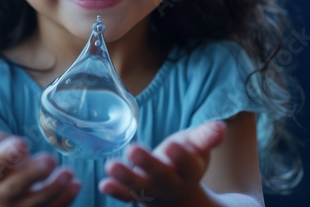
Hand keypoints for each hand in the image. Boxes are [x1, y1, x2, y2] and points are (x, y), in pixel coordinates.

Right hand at [0, 130, 80, 206]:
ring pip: (37, 202)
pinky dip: (66, 199)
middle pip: (14, 188)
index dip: (5, 156)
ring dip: (54, 189)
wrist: (3, 195)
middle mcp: (1, 195)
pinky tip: (76, 184)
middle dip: (32, 175)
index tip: (20, 143)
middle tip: (49, 159)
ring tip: (69, 172)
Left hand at [100, 120, 225, 204]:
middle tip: (133, 150)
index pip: (189, 165)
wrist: (178, 191)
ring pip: (142, 188)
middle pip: (162, 176)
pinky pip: (126, 196)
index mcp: (190, 171)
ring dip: (126, 178)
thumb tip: (219, 127)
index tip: (173, 145)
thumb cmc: (185, 159)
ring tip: (111, 166)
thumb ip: (205, 136)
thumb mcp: (196, 146)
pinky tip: (104, 184)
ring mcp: (154, 192)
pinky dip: (116, 191)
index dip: (182, 157)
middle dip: (149, 164)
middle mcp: (173, 184)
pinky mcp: (136, 195)